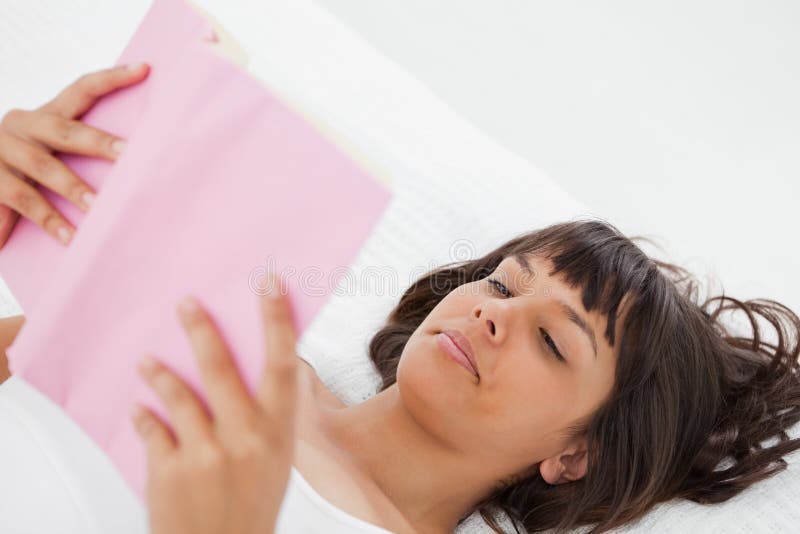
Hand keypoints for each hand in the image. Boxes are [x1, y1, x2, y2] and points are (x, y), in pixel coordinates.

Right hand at [0, 63, 149, 247]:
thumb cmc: (26, 169)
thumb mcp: (50, 151)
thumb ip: (81, 150)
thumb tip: (142, 161)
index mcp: (44, 116)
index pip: (81, 89)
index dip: (112, 78)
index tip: (146, 69)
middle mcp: (22, 125)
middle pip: (64, 130)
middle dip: (98, 142)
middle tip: (128, 155)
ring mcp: (2, 151)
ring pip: (43, 167)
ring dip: (73, 189)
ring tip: (99, 208)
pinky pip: (22, 200)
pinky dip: (48, 220)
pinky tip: (70, 237)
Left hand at [131, 277, 298, 533]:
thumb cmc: (252, 507)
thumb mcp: (276, 462)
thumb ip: (266, 419)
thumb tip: (251, 370)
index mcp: (277, 433)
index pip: (281, 365)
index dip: (277, 321)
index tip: (269, 286)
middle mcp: (244, 439)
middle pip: (221, 368)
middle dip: (202, 330)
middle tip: (187, 303)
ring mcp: (205, 455)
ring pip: (179, 395)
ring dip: (160, 373)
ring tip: (147, 361)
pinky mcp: (170, 471)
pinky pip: (153, 429)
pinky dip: (145, 416)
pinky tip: (140, 408)